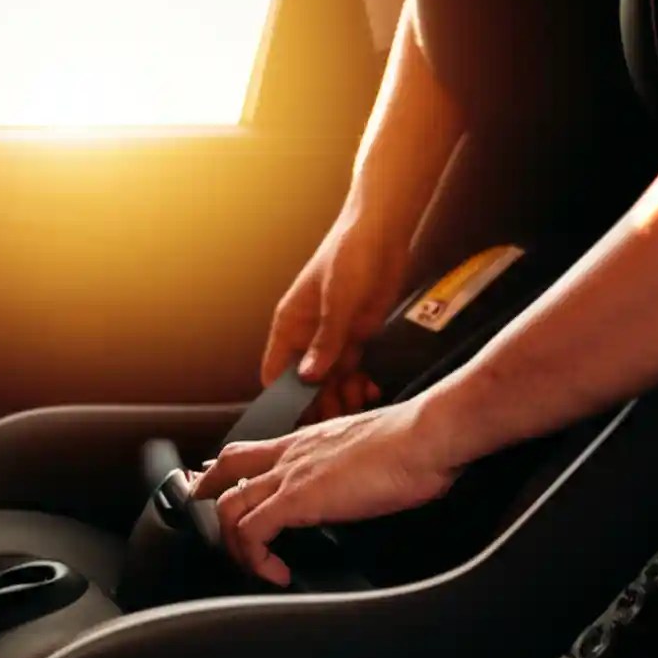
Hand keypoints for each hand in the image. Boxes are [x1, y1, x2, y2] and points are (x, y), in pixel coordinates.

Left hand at [190, 399, 457, 586]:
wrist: (426, 435)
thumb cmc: (413, 442)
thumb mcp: (368, 451)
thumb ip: (349, 466)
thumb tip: (357, 483)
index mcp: (306, 439)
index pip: (249, 450)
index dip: (225, 472)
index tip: (217, 490)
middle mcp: (291, 452)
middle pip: (224, 469)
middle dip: (206, 499)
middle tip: (209, 527)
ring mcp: (291, 474)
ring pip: (230, 506)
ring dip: (233, 543)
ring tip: (252, 565)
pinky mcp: (299, 498)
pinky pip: (253, 532)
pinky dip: (255, 558)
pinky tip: (277, 573)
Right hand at [262, 213, 411, 420]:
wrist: (381, 233)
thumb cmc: (349, 256)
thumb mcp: (338, 300)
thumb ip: (326, 340)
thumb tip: (309, 378)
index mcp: (290, 326)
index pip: (276, 373)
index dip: (283, 400)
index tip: (296, 421)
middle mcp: (306, 336)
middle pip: (305, 384)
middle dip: (317, 404)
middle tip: (334, 423)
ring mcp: (331, 338)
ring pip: (330, 380)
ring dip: (341, 397)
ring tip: (355, 407)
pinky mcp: (356, 336)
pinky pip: (352, 369)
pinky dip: (359, 383)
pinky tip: (369, 390)